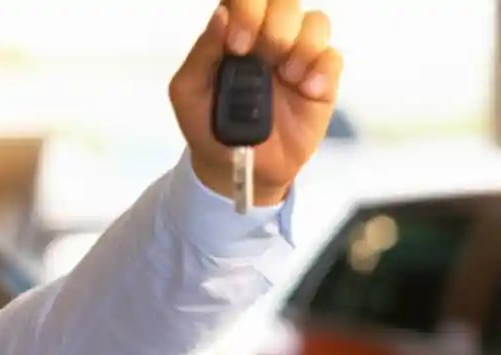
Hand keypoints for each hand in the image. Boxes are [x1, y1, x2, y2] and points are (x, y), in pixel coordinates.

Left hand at [169, 0, 343, 205]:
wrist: (235, 170)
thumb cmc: (207, 127)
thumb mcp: (188, 93)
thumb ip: (202, 53)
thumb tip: (221, 14)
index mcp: (234, 34)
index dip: (247, 9)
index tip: (237, 45)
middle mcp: (268, 38)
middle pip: (285, 1)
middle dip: (273, 27)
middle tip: (258, 59)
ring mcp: (296, 58)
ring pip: (315, 21)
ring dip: (299, 46)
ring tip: (286, 77)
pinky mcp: (320, 82)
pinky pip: (333, 57)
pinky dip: (321, 70)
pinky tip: (306, 90)